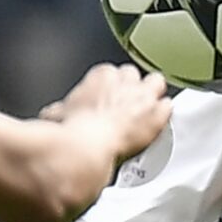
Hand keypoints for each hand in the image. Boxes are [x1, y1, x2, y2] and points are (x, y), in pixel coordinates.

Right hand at [53, 63, 172, 161]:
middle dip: (131, 89)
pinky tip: (158, 121)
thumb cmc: (71, 131)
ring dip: (152, 94)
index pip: (111, 73)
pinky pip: (167, 106)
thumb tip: (53, 113)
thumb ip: (59, 109)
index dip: (110, 88)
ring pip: (156, 82)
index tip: (106, 100)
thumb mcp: (56, 114)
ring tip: (146, 108)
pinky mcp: (158, 114)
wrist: (87, 148)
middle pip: (134, 75)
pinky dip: (163, 114)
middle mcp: (125, 80)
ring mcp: (144, 95)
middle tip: (125, 105)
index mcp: (101, 75)